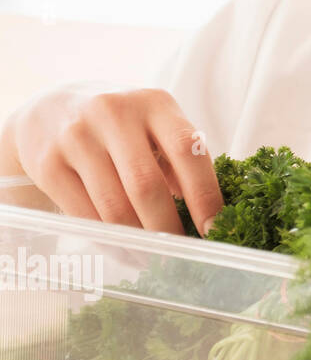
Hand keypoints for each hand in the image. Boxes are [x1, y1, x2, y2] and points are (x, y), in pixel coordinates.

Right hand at [3, 87, 224, 235]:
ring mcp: (77, 137)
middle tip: (181, 252)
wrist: (50, 106)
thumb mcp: (154, 124)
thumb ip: (179, 159)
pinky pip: (84, 215)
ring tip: (154, 257)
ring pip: (114, 206)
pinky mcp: (47, 163)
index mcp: (154, 102)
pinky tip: (123, 249)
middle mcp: (114, 113)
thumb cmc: (121, 123)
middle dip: (168, 227)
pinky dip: (108, 240)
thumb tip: (208, 215)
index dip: (205, 194)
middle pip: (147, 185)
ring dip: (138, 240)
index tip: (214, 228)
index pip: (188, 150)